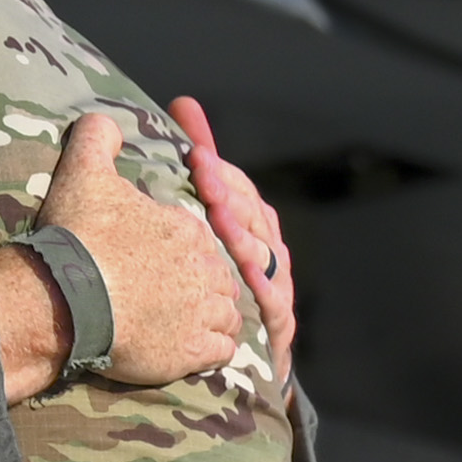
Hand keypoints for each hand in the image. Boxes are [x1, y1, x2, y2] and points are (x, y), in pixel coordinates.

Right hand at [0, 112, 243, 397]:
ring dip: (216, 318)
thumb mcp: (83, 174)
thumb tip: (104, 119)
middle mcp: (205, 267)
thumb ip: (97, 140)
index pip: (206, 240)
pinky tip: (197, 350)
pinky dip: (214, 350)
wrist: (65, 297)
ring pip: (228, 314)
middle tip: (182, 297)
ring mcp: (203, 310)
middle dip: (208, 285)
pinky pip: (223, 350)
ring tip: (193, 325)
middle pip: (222, 276)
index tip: (168, 264)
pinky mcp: (194, 350)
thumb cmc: (77, 237)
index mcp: (188, 228)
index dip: (190, 252)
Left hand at [171, 95, 296, 369]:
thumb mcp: (209, 218)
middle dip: (231, 195)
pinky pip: (271, 301)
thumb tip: (184, 101)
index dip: (222, 172)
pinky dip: (259, 285)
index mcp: (252, 227)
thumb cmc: (216, 284)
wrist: (238, 361)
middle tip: (203, 174)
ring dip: (242, 233)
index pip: (241, 193)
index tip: (195, 155)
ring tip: (218, 214)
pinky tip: (241, 270)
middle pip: (254, 219)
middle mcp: (268, 254)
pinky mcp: (277, 326)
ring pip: (263, 255)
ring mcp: (275, 289)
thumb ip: (204, 165)